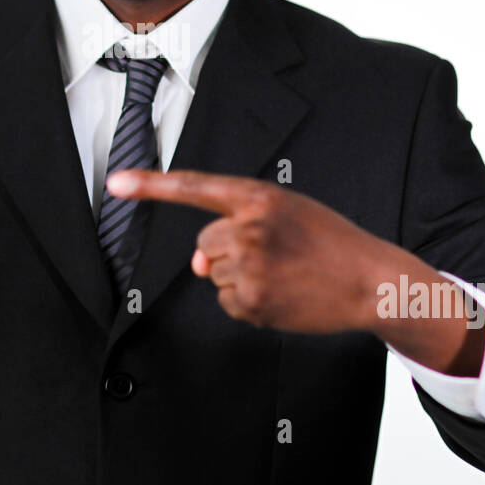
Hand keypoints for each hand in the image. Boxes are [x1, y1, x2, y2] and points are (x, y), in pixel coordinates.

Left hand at [105, 168, 394, 332]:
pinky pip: (228, 302)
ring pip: (216, 273)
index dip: (150, 185)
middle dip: (230, 250)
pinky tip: (281, 294)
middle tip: (275, 254)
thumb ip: (237, 225)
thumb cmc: (328, 242)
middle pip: (206, 241)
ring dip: (241, 277)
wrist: (369, 281)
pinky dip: (248, 303)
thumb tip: (199, 264)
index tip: (115, 181)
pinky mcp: (252, 301)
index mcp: (258, 196)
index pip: (194, 187)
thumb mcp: (286, 215)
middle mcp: (248, 228)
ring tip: (283, 274)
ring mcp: (249, 267)